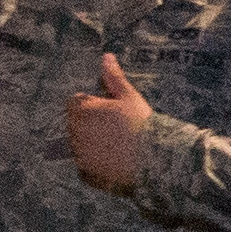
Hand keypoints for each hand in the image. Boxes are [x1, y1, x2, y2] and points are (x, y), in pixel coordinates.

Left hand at [65, 52, 154, 190]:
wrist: (156, 160)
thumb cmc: (142, 124)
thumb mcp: (129, 97)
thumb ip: (114, 77)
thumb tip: (106, 56)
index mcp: (81, 112)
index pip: (75, 103)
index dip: (92, 105)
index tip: (109, 110)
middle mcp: (74, 135)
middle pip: (76, 125)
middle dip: (90, 124)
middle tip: (116, 128)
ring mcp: (79, 157)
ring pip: (80, 147)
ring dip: (91, 145)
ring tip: (118, 146)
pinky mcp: (87, 175)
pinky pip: (86, 168)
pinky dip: (95, 166)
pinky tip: (115, 163)